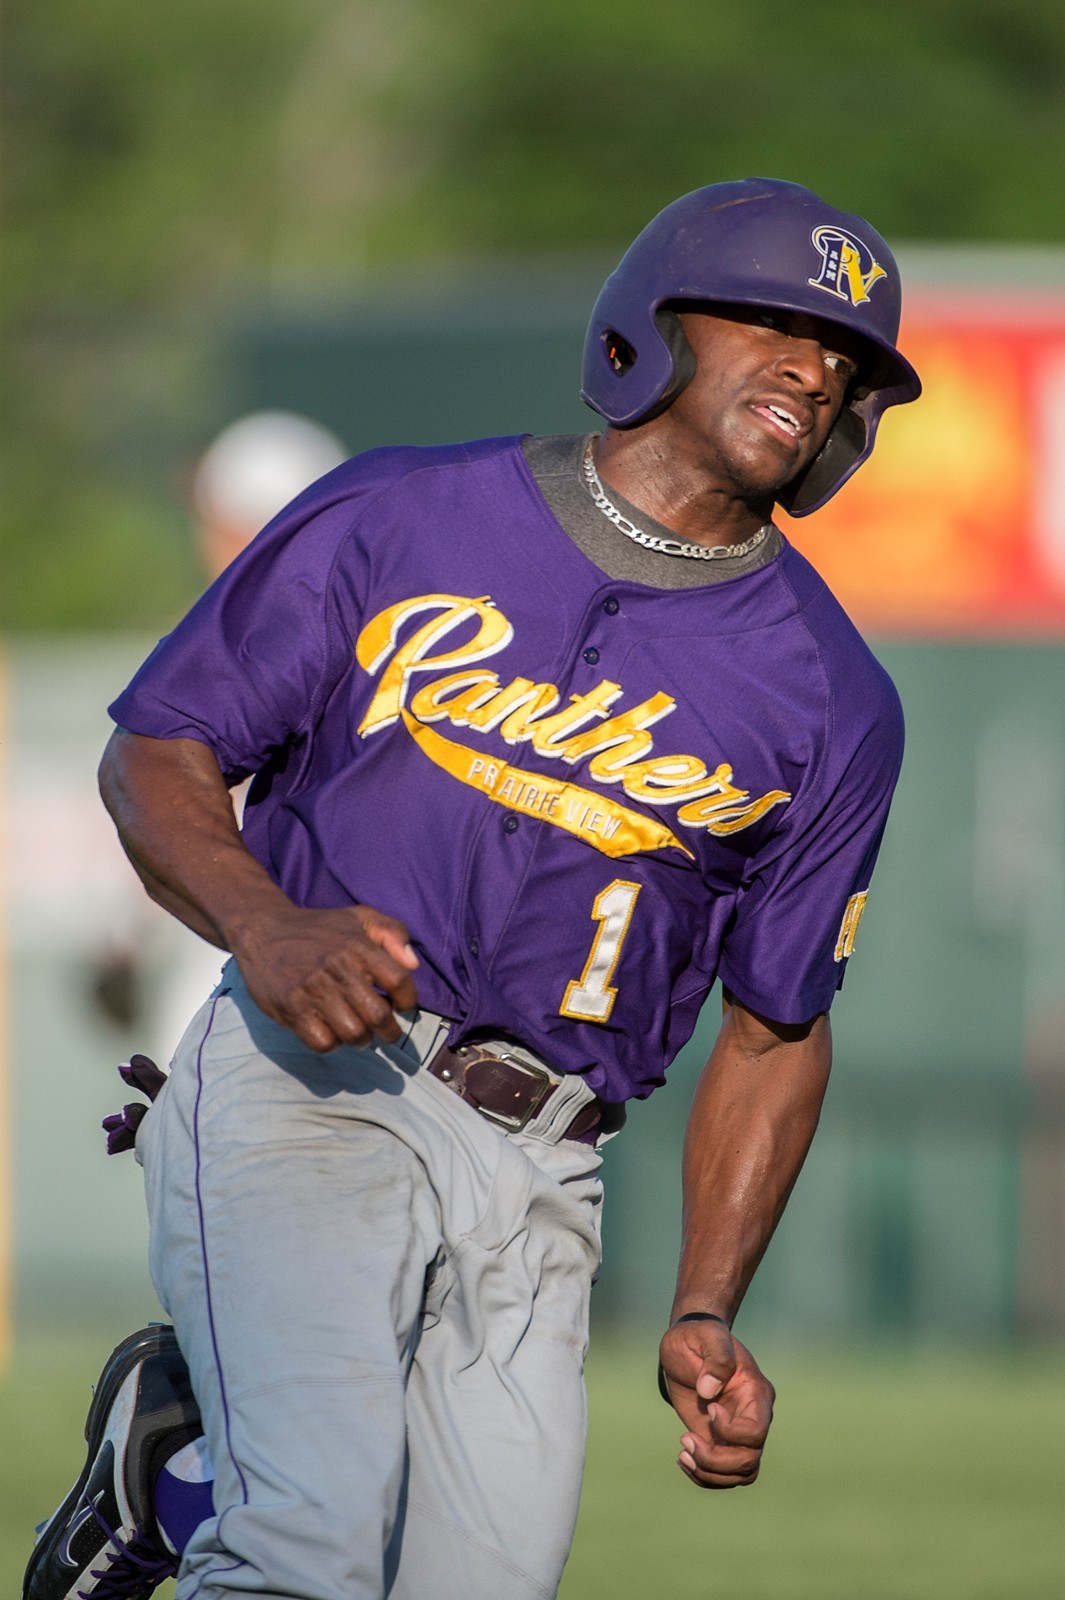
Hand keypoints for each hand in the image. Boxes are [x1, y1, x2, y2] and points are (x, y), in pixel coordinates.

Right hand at [232, 902, 419, 1051]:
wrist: (263, 930)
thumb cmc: (319, 928)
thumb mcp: (360, 917)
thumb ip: (393, 933)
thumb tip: (414, 964)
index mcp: (359, 946)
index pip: (400, 981)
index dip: (408, 1000)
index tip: (402, 1006)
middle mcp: (338, 968)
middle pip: (379, 1016)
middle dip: (389, 1031)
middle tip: (385, 1031)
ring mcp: (312, 991)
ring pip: (354, 1034)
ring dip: (362, 1040)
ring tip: (359, 1032)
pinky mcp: (291, 1008)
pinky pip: (323, 1042)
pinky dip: (332, 1043)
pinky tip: (331, 1031)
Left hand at [658, 1317, 774, 1488]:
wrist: (687, 1345)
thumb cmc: (698, 1337)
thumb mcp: (706, 1336)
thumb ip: (715, 1357)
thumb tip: (709, 1391)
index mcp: (756, 1393)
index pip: (756, 1431)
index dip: (730, 1431)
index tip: (709, 1408)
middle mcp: (753, 1417)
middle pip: (749, 1460)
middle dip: (716, 1460)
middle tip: (685, 1439)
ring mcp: (737, 1433)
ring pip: (741, 1474)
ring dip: (710, 1473)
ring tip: (683, 1453)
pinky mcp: (720, 1441)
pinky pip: (724, 1474)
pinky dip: (704, 1475)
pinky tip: (683, 1458)